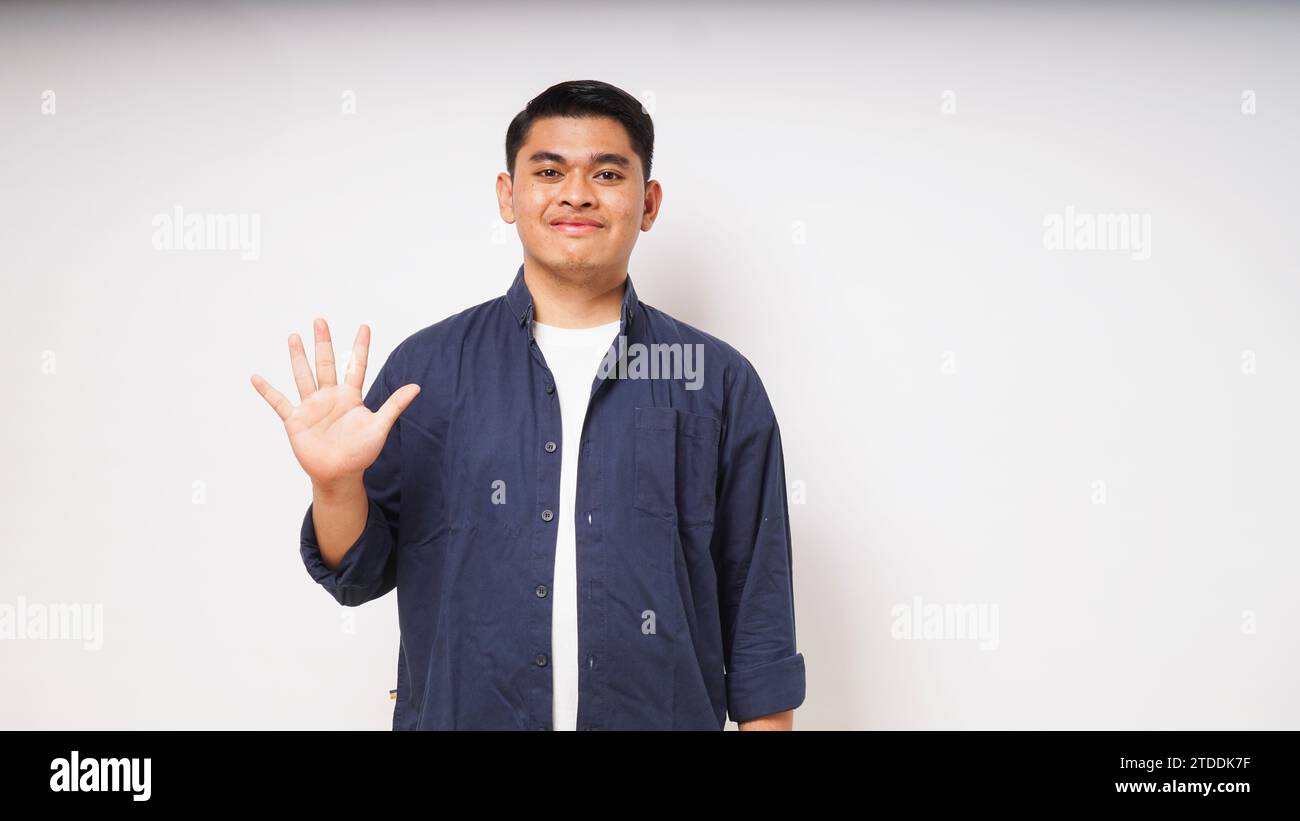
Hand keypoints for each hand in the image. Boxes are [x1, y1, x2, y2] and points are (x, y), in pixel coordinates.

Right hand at [251, 318, 419, 488]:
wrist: (339, 474)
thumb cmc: (361, 453)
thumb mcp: (379, 426)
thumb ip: (395, 405)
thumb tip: (417, 386)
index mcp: (350, 397)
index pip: (356, 365)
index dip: (361, 347)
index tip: (365, 327)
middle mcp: (330, 397)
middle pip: (326, 364)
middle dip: (323, 343)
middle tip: (320, 321)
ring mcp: (311, 407)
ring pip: (303, 376)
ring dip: (298, 357)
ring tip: (294, 337)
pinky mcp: (296, 420)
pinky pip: (279, 402)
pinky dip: (267, 391)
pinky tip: (256, 378)